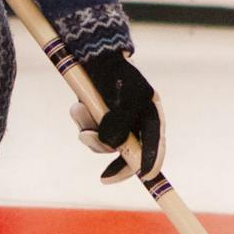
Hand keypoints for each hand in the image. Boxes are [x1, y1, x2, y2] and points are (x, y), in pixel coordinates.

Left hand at [71, 50, 164, 183]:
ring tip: (81, 109)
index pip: (155, 145)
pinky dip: (81, 122)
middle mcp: (133, 121)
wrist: (93, 54)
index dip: (152, 163)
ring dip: (90, 134)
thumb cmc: (116, 74)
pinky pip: (87, 131)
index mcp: (150, 115)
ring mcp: (114, 121)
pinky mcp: (96, 118)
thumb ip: (120, 122)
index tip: (146, 177)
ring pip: (102, 144)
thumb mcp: (125, 96)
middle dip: (112, 159)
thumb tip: (113, 147)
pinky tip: (78, 105)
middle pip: (127, 152)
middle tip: (103, 178)